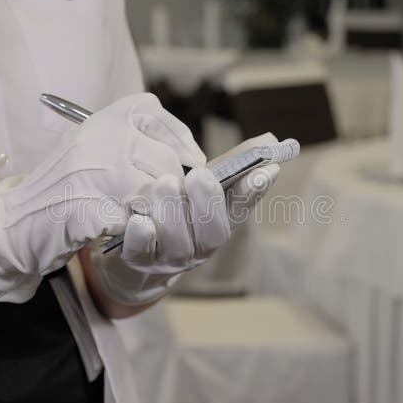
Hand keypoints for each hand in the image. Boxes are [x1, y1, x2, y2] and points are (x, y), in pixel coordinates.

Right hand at [0, 93, 203, 302]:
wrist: (17, 221)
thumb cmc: (63, 187)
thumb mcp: (94, 148)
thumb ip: (133, 143)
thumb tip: (188, 155)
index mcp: (100, 118)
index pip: (153, 112)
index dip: (178, 137)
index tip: (192, 160)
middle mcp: (98, 138)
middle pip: (163, 160)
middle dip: (169, 186)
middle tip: (159, 201)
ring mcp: (93, 172)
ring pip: (151, 192)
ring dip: (151, 210)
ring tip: (133, 215)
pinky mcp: (90, 207)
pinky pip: (132, 221)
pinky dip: (130, 230)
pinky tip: (115, 229)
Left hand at [90, 133, 280, 305]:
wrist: (132, 257)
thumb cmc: (173, 211)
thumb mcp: (199, 186)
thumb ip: (230, 165)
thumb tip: (270, 140)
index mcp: (217, 224)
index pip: (241, 209)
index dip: (252, 192)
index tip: (262, 171)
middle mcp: (199, 247)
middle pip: (214, 233)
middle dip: (209, 202)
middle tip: (199, 175)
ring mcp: (170, 258)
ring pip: (179, 243)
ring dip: (174, 212)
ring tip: (165, 183)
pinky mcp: (138, 262)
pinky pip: (142, 254)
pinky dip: (142, 237)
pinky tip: (139, 220)